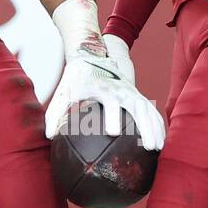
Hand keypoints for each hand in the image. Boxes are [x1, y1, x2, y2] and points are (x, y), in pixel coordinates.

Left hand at [45, 34, 165, 149]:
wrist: (91, 58)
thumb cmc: (75, 81)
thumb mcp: (63, 93)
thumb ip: (54, 113)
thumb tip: (48, 136)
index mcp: (103, 88)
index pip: (110, 101)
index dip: (112, 115)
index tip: (112, 132)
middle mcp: (121, 90)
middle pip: (137, 108)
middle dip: (145, 126)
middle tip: (148, 146)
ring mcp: (132, 92)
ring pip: (149, 111)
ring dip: (156, 128)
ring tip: (158, 149)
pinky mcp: (138, 96)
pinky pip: (151, 112)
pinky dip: (158, 125)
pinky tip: (160, 143)